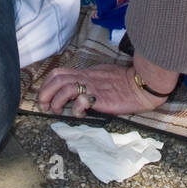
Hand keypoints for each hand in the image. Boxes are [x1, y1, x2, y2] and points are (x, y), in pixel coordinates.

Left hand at [38, 64, 166, 116]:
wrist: (141, 84)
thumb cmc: (125, 82)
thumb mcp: (102, 76)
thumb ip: (89, 81)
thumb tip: (77, 92)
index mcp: (85, 73)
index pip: (59, 73)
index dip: (47, 84)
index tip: (45, 97)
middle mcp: (86, 78)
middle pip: (57, 79)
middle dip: (45, 93)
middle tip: (44, 106)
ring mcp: (93, 87)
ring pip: (65, 88)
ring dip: (57, 101)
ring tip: (58, 111)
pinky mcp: (101, 97)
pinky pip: (82, 100)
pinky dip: (76, 109)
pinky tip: (79, 115)